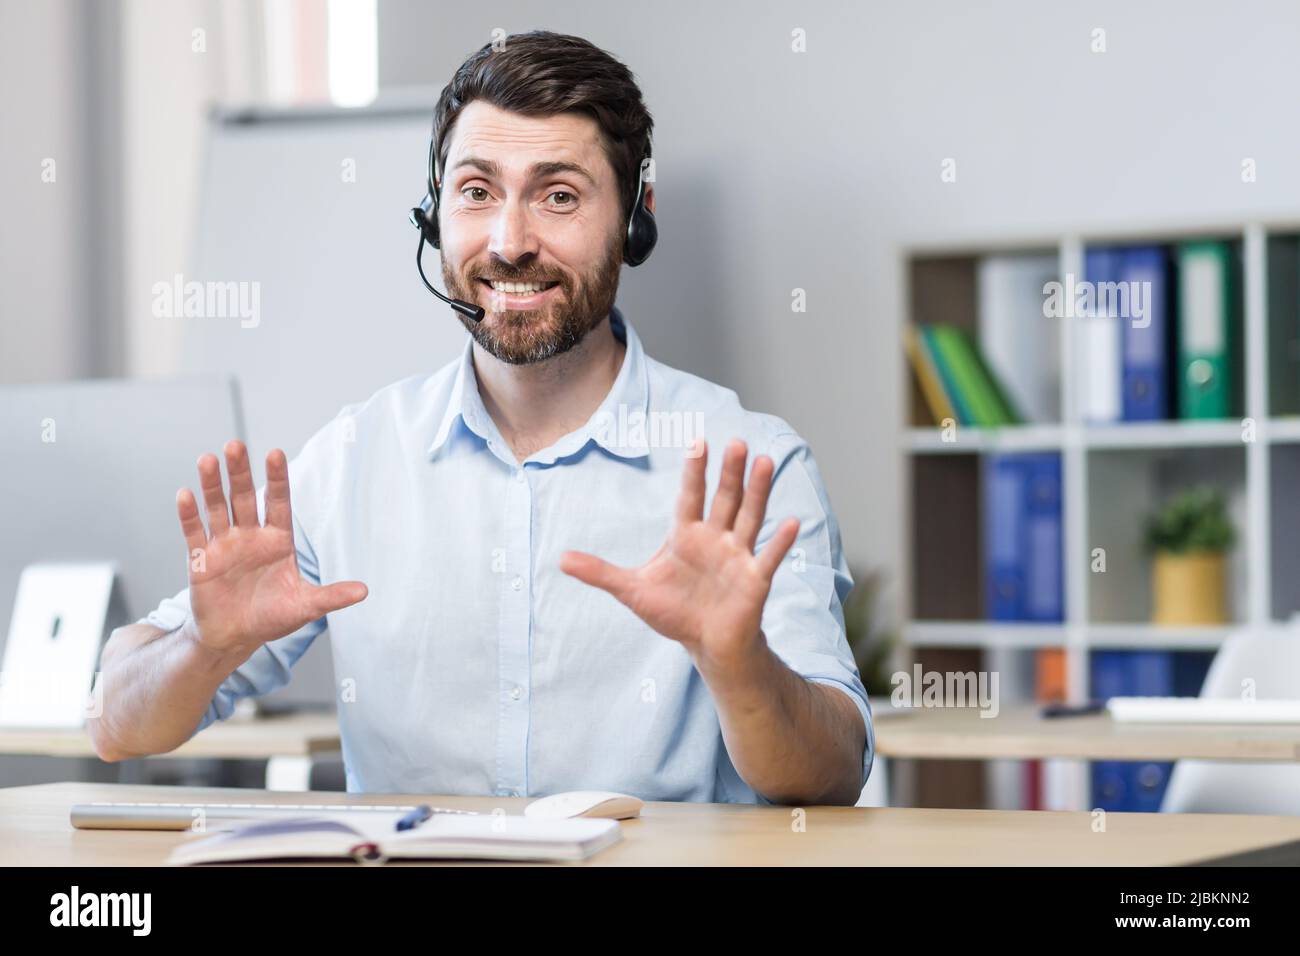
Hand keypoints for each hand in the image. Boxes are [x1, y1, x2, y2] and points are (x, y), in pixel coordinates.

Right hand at [176, 440, 367, 658]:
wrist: (235, 637)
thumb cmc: (271, 617)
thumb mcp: (305, 606)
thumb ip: (331, 596)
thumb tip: (365, 591)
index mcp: (278, 540)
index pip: (279, 502)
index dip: (278, 479)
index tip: (276, 453)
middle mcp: (251, 536)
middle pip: (245, 497)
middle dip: (241, 472)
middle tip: (236, 445)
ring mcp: (224, 544)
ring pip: (217, 507)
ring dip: (213, 485)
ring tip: (208, 459)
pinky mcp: (201, 559)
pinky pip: (194, 532)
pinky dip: (189, 514)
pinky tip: (185, 494)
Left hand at [560, 439, 798, 670]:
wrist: (707, 643)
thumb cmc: (674, 612)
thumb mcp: (632, 591)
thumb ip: (600, 573)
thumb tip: (560, 560)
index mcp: (686, 536)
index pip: (690, 497)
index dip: (694, 472)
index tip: (697, 442)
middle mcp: (716, 539)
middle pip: (724, 499)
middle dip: (729, 472)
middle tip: (736, 442)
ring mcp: (738, 556)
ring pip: (749, 517)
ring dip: (758, 491)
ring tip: (765, 462)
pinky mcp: (755, 579)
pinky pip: (768, 556)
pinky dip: (779, 541)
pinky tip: (791, 521)